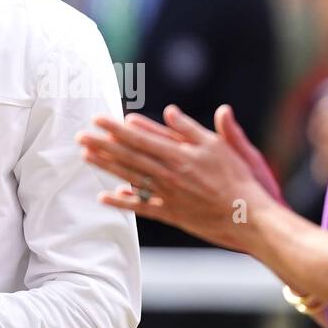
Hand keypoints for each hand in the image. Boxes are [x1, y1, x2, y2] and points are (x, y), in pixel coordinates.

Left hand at [77, 103, 278, 251]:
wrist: (247, 215)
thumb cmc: (239, 178)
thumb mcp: (221, 146)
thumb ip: (193, 129)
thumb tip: (170, 111)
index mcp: (180, 155)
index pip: (142, 138)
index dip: (118, 128)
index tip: (99, 119)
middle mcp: (170, 174)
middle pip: (130, 156)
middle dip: (103, 145)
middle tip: (80, 136)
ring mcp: (168, 195)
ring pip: (131, 178)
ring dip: (107, 167)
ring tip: (86, 157)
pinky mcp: (171, 213)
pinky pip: (141, 207)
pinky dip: (122, 202)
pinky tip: (104, 197)